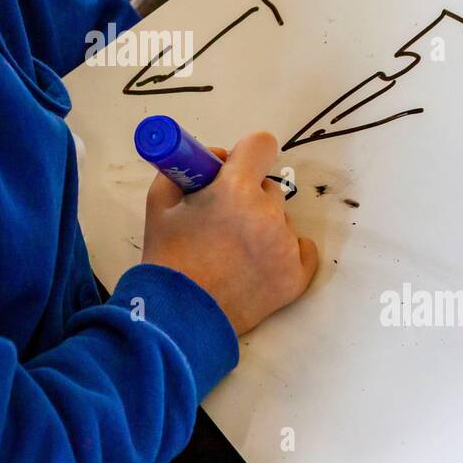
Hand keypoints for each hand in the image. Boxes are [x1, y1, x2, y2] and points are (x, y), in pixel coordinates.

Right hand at [141, 131, 318, 334]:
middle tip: (223, 222)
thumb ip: (186, 169)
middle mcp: (268, 214)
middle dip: (249, 197)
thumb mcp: (160, 202)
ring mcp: (286, 247)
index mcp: (235, 190)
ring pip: (282, 221)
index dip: (247, 154)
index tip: (236, 169)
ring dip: (264, 228)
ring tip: (235, 254)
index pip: (261, 144)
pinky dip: (285, 254)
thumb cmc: (168, 258)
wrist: (179, 318)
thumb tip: (216, 159)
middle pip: (269, 187)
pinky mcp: (296, 276)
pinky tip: (260, 265)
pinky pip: (302, 250)